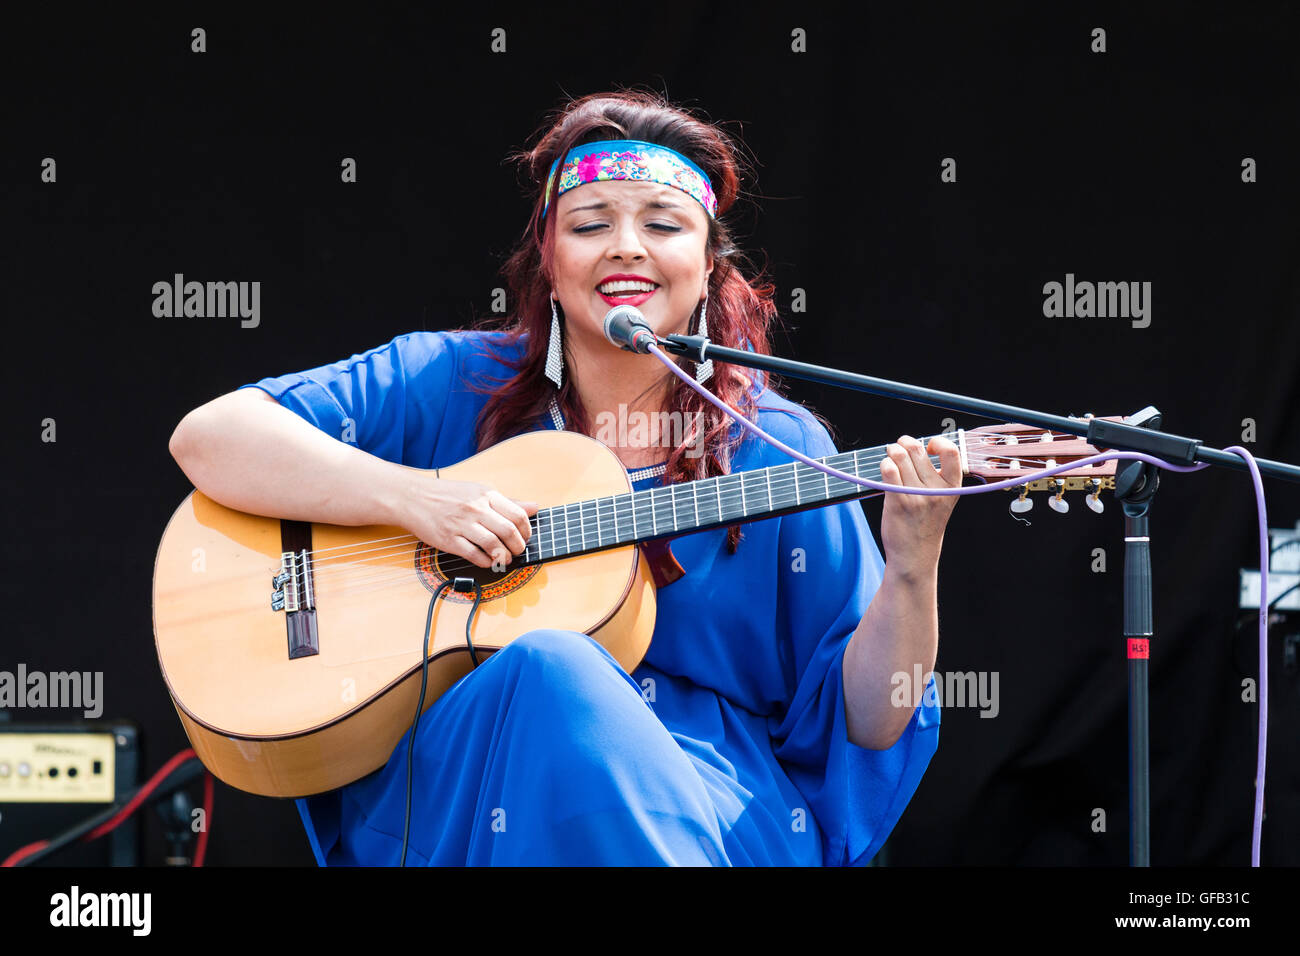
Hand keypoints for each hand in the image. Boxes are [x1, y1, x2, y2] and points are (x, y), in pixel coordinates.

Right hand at [396, 477, 537, 570]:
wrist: (413, 498)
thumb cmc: (449, 495)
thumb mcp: (479, 491)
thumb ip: (507, 502)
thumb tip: (534, 507)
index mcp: (486, 494)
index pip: (517, 515)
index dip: (526, 531)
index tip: (525, 538)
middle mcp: (475, 508)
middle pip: (508, 532)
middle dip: (518, 547)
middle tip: (517, 551)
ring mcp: (461, 525)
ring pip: (493, 545)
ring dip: (504, 557)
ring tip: (504, 559)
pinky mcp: (449, 540)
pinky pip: (474, 555)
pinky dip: (485, 562)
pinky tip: (487, 561)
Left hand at [877, 435, 961, 579]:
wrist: (915, 555)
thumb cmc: (925, 524)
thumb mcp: (942, 500)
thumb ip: (936, 476)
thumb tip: (917, 447)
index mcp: (951, 488)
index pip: (952, 452)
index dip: (938, 442)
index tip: (928, 446)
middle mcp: (936, 491)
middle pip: (917, 450)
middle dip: (904, 443)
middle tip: (899, 446)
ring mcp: (916, 496)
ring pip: (899, 456)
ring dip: (891, 451)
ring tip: (890, 456)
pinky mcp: (897, 502)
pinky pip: (888, 470)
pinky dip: (884, 464)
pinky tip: (886, 470)